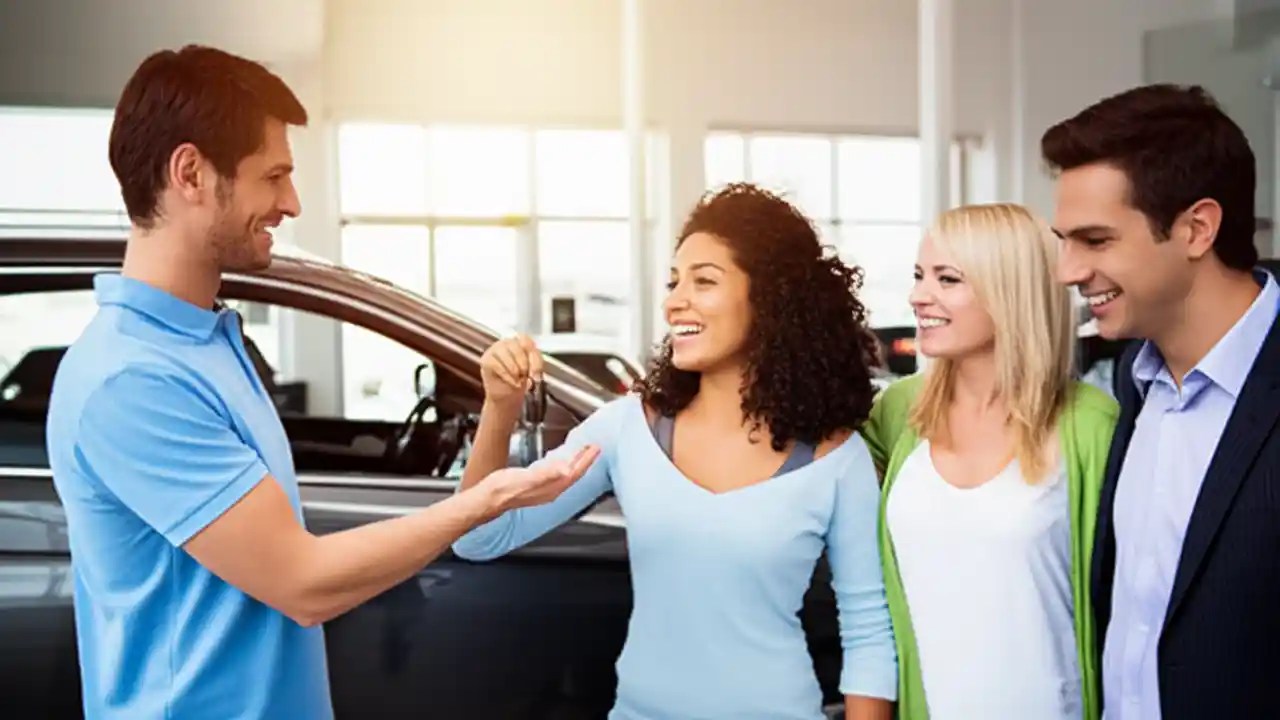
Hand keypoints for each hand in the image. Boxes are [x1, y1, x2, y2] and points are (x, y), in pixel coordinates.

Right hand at [480, 334, 543, 407]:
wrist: (507, 397)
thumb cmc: (520, 381)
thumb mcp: (533, 372)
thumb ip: (535, 368)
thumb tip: (534, 374)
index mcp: (521, 342)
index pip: (527, 342)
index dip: (533, 358)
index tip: (535, 373)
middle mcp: (507, 343)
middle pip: (516, 347)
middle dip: (523, 365)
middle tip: (525, 376)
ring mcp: (494, 350)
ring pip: (505, 355)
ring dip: (514, 371)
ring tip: (518, 381)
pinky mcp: (485, 360)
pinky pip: (496, 365)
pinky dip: (506, 376)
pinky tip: (511, 382)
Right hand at [484, 445, 601, 513]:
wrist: (487, 499)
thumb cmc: (503, 490)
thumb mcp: (526, 477)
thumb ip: (547, 473)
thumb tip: (565, 468)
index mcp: (551, 488)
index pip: (575, 473)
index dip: (586, 460)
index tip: (595, 448)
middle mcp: (550, 491)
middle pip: (573, 474)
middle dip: (583, 460)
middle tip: (592, 447)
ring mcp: (542, 490)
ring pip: (565, 475)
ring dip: (573, 463)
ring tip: (579, 452)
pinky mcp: (534, 487)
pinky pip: (554, 475)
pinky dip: (560, 465)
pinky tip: (556, 462)